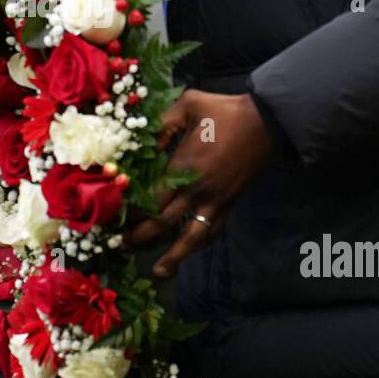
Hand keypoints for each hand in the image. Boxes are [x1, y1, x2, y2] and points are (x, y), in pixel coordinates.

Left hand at [125, 90, 273, 278]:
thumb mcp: (188, 105)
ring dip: (173, 256)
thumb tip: (141, 141)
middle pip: (163, 224)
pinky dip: (198, 244)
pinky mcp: (230, 203)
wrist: (266, 121)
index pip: (150, 199)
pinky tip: (188, 251)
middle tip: (120, 245)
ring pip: (192, 237)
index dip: (130, 212)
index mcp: (183, 167)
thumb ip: (162, 123)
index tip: (113, 217)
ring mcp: (216, 200)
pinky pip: (212, 230)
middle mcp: (197, 190)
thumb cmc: (224, 111)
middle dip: (140, 237)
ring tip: (158, 272)